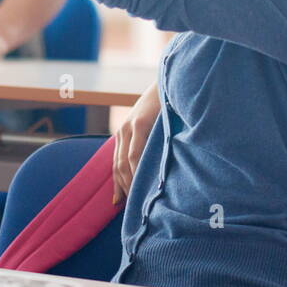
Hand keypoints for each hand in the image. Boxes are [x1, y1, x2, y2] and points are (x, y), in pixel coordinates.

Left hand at [113, 80, 160, 202]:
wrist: (169, 80)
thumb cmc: (165, 105)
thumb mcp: (153, 125)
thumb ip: (148, 143)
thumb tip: (152, 167)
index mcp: (125, 133)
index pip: (117, 164)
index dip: (117, 184)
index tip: (119, 203)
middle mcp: (123, 131)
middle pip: (118, 166)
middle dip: (124, 187)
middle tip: (131, 207)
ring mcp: (130, 126)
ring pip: (125, 162)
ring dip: (130, 182)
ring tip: (138, 200)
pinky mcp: (140, 122)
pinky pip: (136, 152)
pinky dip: (138, 168)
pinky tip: (143, 180)